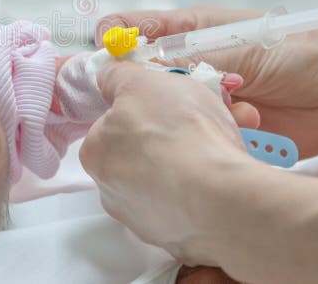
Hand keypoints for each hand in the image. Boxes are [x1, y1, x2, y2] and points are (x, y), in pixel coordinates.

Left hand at [80, 62, 248, 262]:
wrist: (222, 197)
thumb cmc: (178, 132)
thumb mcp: (143, 82)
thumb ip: (118, 76)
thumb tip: (108, 77)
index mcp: (95, 154)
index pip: (112, 125)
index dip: (142, 109)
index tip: (167, 104)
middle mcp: (111, 192)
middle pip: (140, 152)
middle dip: (168, 135)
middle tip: (199, 120)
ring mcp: (144, 220)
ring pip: (168, 179)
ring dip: (190, 161)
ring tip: (219, 145)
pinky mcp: (176, 240)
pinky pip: (190, 205)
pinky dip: (204, 189)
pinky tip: (222, 175)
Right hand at [96, 7, 317, 156]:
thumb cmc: (293, 50)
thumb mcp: (232, 45)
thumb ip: (183, 59)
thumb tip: (136, 69)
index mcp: (188, 33)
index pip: (132, 30)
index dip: (111, 41)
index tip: (101, 58)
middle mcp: (189, 66)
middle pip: (142, 77)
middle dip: (142, 89)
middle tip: (147, 96)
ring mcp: (204, 99)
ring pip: (169, 111)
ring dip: (192, 112)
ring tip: (233, 105)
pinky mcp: (221, 128)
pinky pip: (199, 135)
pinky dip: (216, 132)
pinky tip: (248, 124)